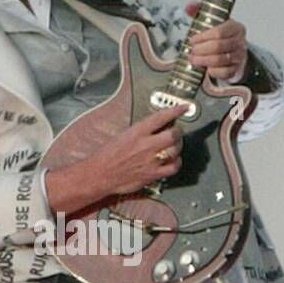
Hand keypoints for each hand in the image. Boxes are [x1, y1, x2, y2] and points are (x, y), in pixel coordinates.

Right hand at [44, 105, 188, 214]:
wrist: (100, 174)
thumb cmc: (107, 156)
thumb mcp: (122, 135)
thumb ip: (141, 131)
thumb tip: (156, 127)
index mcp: (136, 132)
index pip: (161, 117)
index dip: (176, 110)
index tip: (184, 107)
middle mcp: (145, 145)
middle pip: (173, 134)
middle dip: (178, 131)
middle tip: (177, 130)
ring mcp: (151, 161)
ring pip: (175, 150)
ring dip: (178, 146)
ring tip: (175, 145)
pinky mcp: (152, 174)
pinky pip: (173, 167)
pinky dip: (177, 163)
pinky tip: (174, 160)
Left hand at [184, 4, 248, 82]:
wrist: (231, 47)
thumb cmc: (219, 33)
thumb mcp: (211, 19)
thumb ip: (199, 10)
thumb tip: (189, 6)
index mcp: (235, 27)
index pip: (219, 32)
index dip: (203, 37)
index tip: (192, 40)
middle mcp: (240, 41)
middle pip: (218, 46)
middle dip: (201, 50)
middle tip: (192, 51)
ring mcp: (239, 56)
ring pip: (220, 60)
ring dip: (204, 60)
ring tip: (194, 59)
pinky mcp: (236, 68)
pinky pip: (224, 72)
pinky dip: (213, 71)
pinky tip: (205, 68)